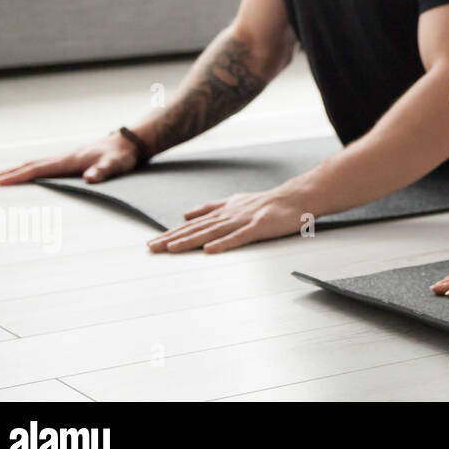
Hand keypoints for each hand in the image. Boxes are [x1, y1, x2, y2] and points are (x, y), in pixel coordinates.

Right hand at [0, 131, 140, 185]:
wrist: (130, 142)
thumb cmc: (123, 156)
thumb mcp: (116, 165)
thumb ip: (103, 171)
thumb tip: (90, 178)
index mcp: (70, 160)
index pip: (38, 169)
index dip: (18, 176)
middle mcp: (64, 156)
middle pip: (31, 164)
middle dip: (9, 173)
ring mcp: (67, 156)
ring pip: (37, 163)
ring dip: (17, 170)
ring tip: (0, 177)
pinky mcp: (71, 158)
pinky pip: (45, 164)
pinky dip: (31, 168)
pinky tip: (28, 173)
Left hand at [147, 189, 307, 253]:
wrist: (296, 197)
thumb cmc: (268, 202)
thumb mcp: (235, 201)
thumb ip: (210, 208)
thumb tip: (186, 214)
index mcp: (223, 211)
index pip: (193, 224)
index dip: (172, 233)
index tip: (153, 242)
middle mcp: (229, 214)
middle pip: (197, 228)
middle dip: (173, 238)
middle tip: (152, 248)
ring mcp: (243, 220)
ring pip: (212, 232)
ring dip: (191, 240)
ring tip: (172, 249)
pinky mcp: (259, 227)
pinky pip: (239, 237)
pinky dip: (224, 243)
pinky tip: (210, 250)